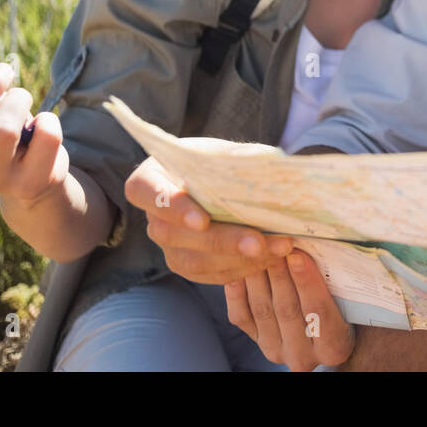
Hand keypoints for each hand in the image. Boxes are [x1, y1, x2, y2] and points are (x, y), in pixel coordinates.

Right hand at [124, 155, 291, 283]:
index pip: (150, 194)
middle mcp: (152, 218)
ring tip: (277, 248)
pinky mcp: (186, 264)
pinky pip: (211, 274)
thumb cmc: (213, 160)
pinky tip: (272, 257)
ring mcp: (167, 246)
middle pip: (177, 235)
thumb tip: (269, 167)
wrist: (212, 181)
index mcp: (149, 180)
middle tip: (258, 242)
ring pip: (195, 262)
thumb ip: (235, 159)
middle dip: (222, 241)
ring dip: (240, 258)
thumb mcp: (220, 151)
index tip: (202, 221)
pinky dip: (243, 268)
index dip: (175, 208)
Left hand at [224, 250, 354, 370]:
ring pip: (262, 310)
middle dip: (279, 274)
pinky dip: (237, 290)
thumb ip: (341, 285)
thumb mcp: (351, 304)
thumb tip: (325, 246)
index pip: (319, 312)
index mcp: (334, 347)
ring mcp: (277, 350)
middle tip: (273, 244)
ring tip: (256, 249)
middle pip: (288, 310)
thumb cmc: (347, 310)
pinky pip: (241, 315)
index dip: (307, 282)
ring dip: (258, 277)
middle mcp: (303, 356)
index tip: (297, 255)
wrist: (326, 333)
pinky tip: (237, 267)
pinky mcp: (256, 341)